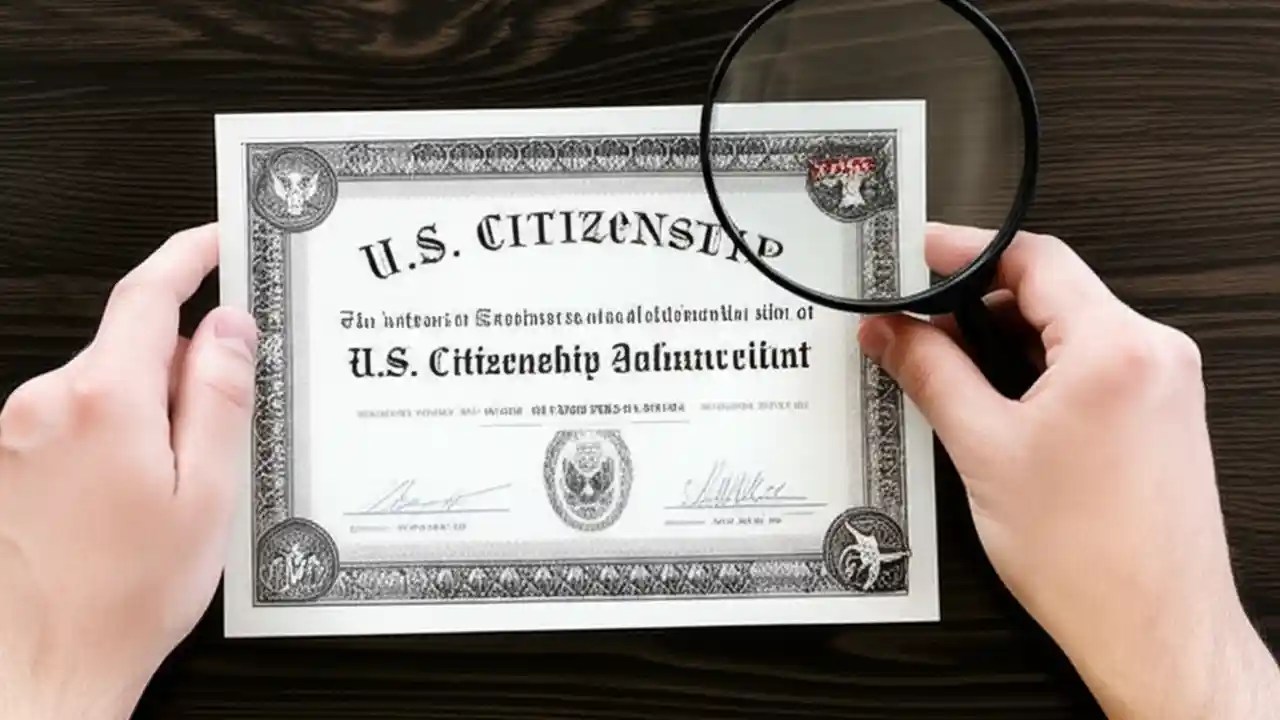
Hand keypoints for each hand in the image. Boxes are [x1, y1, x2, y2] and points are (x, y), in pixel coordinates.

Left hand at [0, 224, 255, 719]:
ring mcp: (18, 432)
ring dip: (149, 412)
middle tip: (224, 432)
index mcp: (104, 400)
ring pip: (105, 385)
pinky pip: (76, 419)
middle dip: (184, 369)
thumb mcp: (209, 493)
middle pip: (131, 345)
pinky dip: (117, 437)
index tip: (219, 240)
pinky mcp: (8, 460)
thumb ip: (221, 396)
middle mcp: (48, 403)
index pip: (148, 294)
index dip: (189, 257)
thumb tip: (229, 326)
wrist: (43, 667)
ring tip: (177, 491)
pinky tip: (137, 500)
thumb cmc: (128, 595)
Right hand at [857, 224, 1279, 718]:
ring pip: (1071, 331)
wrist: (1155, 630)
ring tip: (948, 370)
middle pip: (1054, 291)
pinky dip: (1040, 370)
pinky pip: (1093, 367)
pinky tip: (995, 402)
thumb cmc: (1087, 556)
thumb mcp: (983, 450)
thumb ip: (930, 373)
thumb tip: (890, 330)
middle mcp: (1154, 354)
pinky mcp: (1162, 418)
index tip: (919, 253)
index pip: (1035, 259)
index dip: (966, 249)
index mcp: (1115, 347)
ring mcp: (1165, 387)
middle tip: (916, 323)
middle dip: (977, 302)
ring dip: (1008, 339)